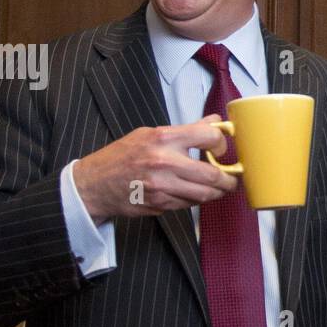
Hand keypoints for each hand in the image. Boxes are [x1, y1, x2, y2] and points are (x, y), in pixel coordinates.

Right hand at [72, 117, 234, 224]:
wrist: (94, 184)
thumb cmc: (122, 156)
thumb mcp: (150, 134)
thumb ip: (186, 130)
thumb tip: (216, 122)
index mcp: (163, 138)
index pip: (208, 136)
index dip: (221, 143)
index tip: (222, 148)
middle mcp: (164, 162)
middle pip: (212, 174)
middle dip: (228, 179)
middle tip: (232, 178)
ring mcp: (162, 187)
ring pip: (204, 194)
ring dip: (216, 192)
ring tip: (219, 188)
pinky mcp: (160, 205)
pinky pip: (188, 204)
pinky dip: (195, 200)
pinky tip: (193, 193)